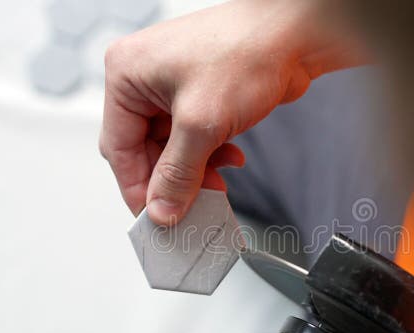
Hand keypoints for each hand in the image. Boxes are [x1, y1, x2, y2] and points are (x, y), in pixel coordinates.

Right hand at [100, 0, 364, 224]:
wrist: (295, 34)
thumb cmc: (246, 51)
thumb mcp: (202, 123)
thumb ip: (178, 173)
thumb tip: (163, 209)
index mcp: (126, 75)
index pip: (118, 147)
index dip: (138, 188)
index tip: (156, 218)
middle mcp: (145, 79)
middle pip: (145, 151)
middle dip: (172, 181)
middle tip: (190, 209)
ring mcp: (173, 87)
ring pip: (173, 148)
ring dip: (195, 171)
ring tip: (216, 187)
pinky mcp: (201, 94)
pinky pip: (194, 138)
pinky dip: (210, 155)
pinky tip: (230, 159)